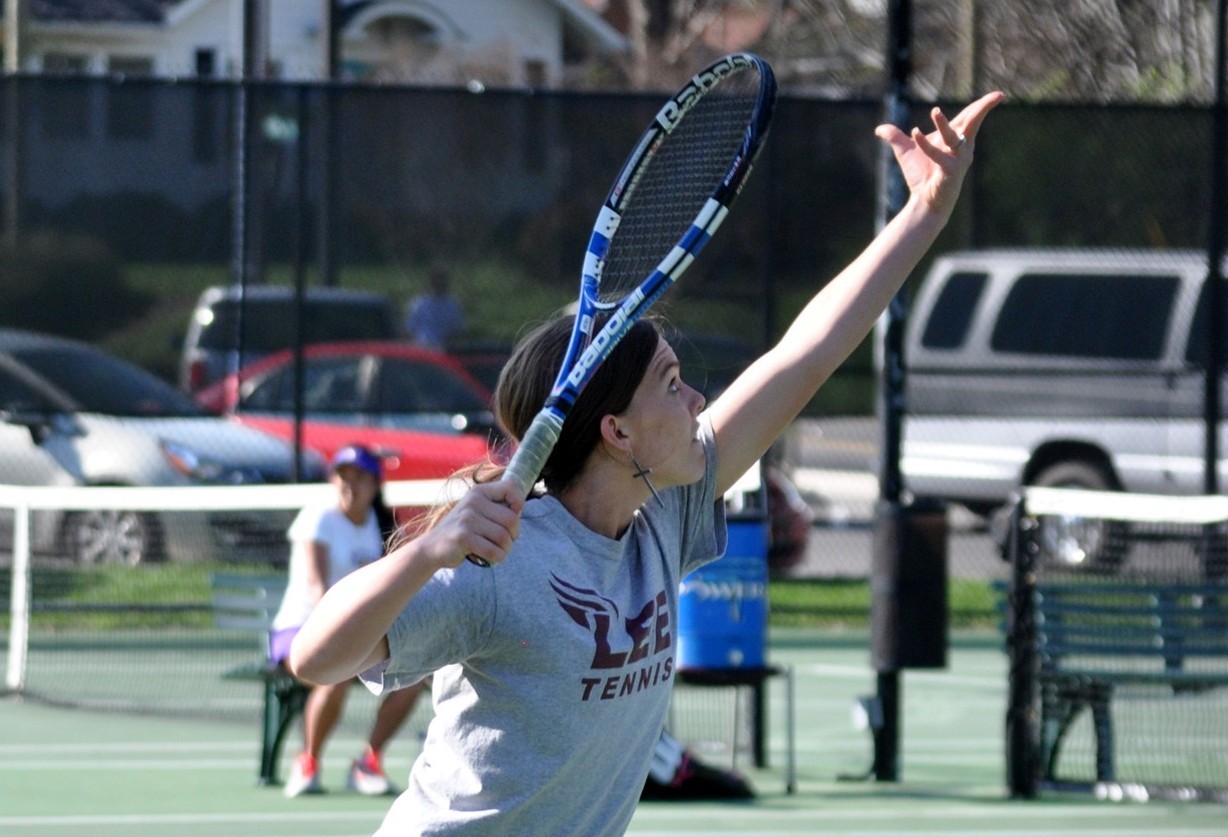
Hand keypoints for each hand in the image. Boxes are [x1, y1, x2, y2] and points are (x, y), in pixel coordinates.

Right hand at [421, 480, 523, 568]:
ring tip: (497, 551)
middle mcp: (473, 501)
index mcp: (478, 492)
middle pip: (511, 519)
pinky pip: (493, 551)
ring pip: (504, 537)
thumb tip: (519, 509)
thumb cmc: (461, 531)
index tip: (511, 518)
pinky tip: (490, 558)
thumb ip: (496, 507)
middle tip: (506, 542)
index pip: (511, 488)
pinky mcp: (463, 537)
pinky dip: (496, 558)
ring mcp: (467, 519)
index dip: (518, 504)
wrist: (431, 547)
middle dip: (514, 535)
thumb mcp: (476, 511)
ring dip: (505, 549)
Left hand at [874, 91, 1003, 216]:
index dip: (983, 105)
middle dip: (983, 108)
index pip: (970, 117)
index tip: (1000, 95)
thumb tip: (879, 129)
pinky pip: (939, 155)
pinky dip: (926, 145)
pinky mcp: (951, 171)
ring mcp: (959, 159)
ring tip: (934, 111)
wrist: (923, 201)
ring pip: (954, 137)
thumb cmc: (921, 175)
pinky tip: (914, 133)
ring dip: (944, 124)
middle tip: (997, 96)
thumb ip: (894, 137)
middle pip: (974, 123)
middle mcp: (962, 147)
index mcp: (956, 138)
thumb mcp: (905, 150)